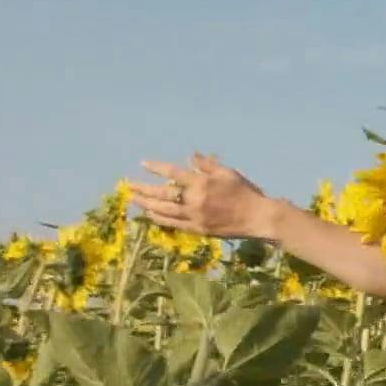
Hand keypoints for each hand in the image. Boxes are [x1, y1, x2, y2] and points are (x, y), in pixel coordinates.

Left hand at [129, 153, 275, 239]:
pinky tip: (151, 215)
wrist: (257, 217)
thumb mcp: (228, 173)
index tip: (143, 164)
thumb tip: (190, 156)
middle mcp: (194, 200)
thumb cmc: (245, 192)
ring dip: (147, 205)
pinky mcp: (198, 229)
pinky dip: (160, 219)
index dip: (157, 168)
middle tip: (128, 186)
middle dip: (143, 189)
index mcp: (202, 183)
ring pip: (164, 211)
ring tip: (134, 200)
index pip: (173, 174)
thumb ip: (207, 165)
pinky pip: (174, 224)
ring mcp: (194, 216)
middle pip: (162, 194)